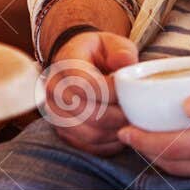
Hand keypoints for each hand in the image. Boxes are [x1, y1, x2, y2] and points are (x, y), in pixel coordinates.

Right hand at [40, 30, 138, 156]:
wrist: (77, 61)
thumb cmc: (98, 53)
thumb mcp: (112, 43)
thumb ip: (121, 51)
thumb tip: (126, 62)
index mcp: (65, 63)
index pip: (85, 85)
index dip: (111, 93)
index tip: (129, 91)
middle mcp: (54, 89)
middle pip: (88, 114)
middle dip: (117, 116)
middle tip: (135, 112)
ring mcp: (55, 112)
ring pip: (89, 134)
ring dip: (115, 132)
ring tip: (129, 122)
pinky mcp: (62, 130)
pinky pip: (87, 146)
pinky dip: (108, 145)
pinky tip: (120, 132)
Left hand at [116, 72, 189, 178]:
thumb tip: (186, 105)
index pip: (178, 147)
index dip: (147, 141)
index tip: (125, 129)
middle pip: (179, 165)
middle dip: (149, 151)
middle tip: (126, 134)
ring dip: (164, 159)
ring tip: (145, 139)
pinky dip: (185, 162)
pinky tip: (178, 146)